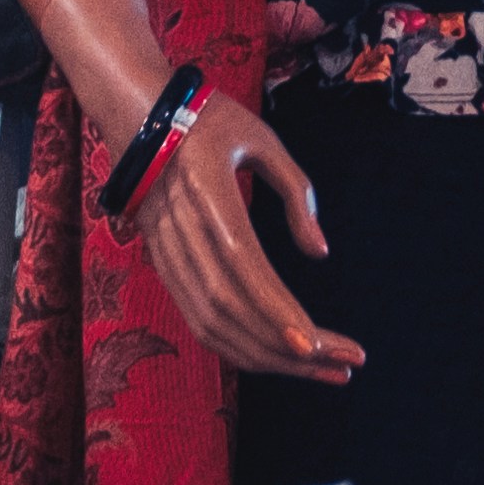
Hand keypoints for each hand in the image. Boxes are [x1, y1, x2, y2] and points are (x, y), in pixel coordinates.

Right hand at [131, 92, 358, 386]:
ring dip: (268, 357)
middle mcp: (181, 232)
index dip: (275, 311)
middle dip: (287, 349)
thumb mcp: (263, 140)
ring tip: (322, 368)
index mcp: (208, 193)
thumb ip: (296, 192)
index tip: (315, 344)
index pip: (241, 266)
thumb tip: (319, 253)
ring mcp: (166, 254)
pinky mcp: (164, 267)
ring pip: (213, 324)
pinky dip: (238, 347)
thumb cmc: (209, 121)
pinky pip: (198, 319)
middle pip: (230, 307)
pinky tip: (278, 357)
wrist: (139, 116)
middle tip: (343, 365)